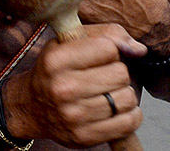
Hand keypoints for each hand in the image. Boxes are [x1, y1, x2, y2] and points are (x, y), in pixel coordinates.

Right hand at [5, 24, 144, 146]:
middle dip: (117, 73)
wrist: (30, 107)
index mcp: (56, 60)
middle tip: (102, 76)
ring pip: (128, 98)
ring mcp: (74, 115)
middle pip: (121, 74)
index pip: (108, 48)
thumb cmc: (54, 71)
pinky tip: (115, 109)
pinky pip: (128, 122)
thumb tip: (139, 49)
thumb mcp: (68, 43)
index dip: (109, 50)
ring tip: (107, 93)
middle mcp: (62, 88)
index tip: (99, 56)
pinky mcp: (85, 136)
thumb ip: (105, 34)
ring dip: (123, 94)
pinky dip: (129, 114)